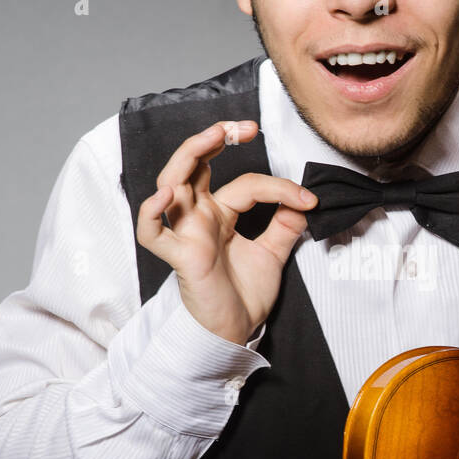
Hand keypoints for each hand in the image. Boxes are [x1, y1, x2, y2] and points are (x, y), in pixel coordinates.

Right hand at [136, 120, 317, 344]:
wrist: (235, 332)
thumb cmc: (244, 296)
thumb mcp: (273, 254)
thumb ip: (284, 226)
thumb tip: (302, 202)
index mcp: (220, 214)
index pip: (245, 184)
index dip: (279, 187)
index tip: (307, 199)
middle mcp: (199, 217)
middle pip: (193, 165)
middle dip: (214, 138)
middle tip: (244, 126)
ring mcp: (186, 233)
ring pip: (171, 183)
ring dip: (188, 156)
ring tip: (212, 137)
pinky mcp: (180, 256)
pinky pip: (151, 233)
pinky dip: (151, 212)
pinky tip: (166, 195)